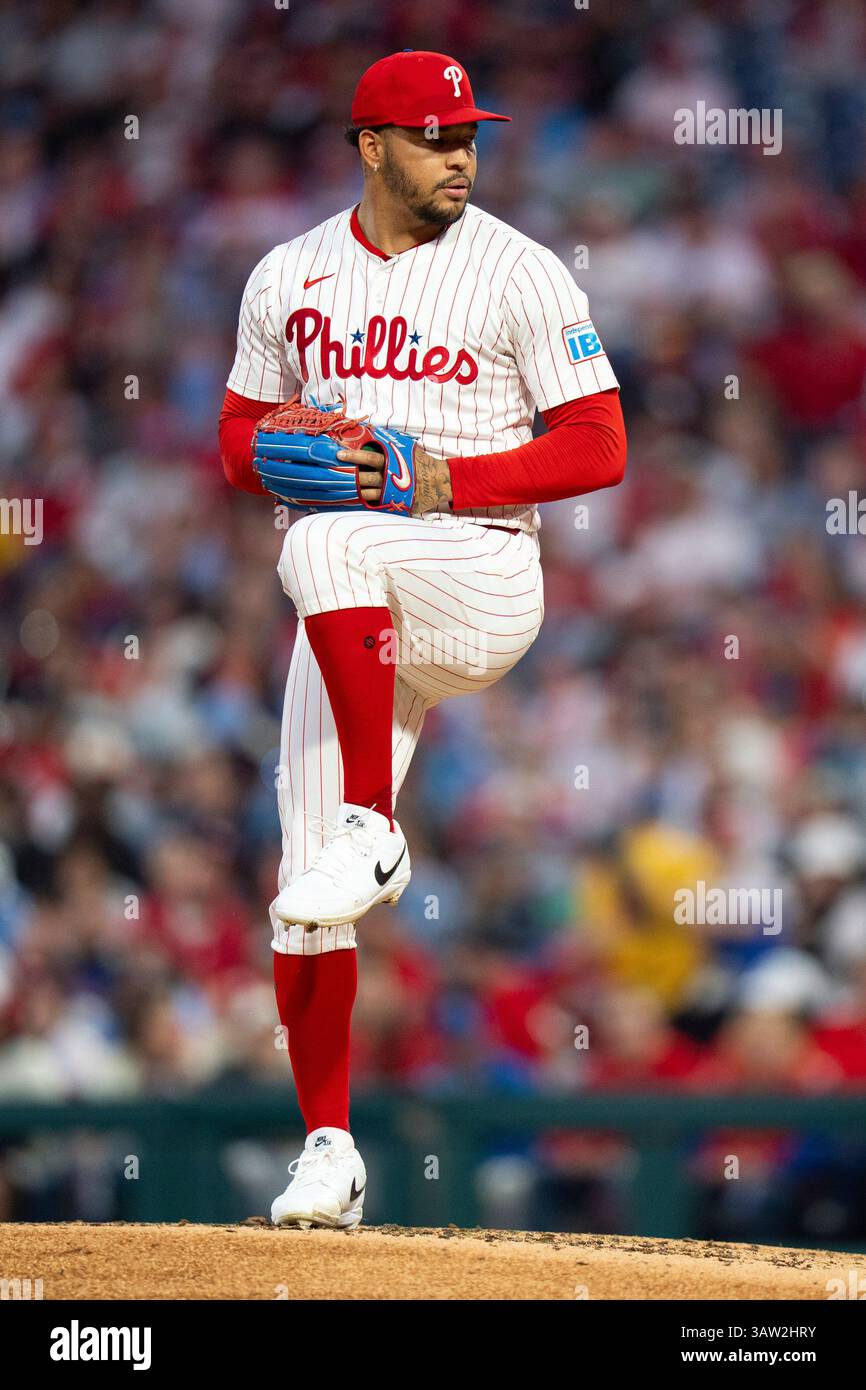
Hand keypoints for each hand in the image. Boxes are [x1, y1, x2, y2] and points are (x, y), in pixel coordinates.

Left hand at [335, 443, 453, 515]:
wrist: (439, 481)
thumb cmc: (421, 462)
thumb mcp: (407, 448)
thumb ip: (390, 442)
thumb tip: (371, 430)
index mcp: (393, 462)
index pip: (370, 458)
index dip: (354, 456)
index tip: (339, 454)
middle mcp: (390, 478)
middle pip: (366, 477)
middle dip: (349, 475)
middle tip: (333, 472)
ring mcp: (391, 493)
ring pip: (368, 493)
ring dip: (353, 490)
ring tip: (338, 486)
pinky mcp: (393, 503)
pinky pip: (375, 504)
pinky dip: (363, 501)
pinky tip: (351, 498)